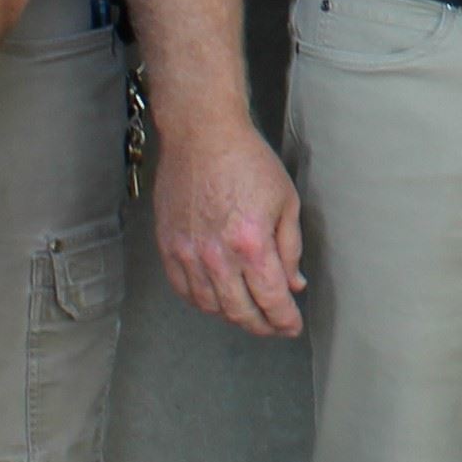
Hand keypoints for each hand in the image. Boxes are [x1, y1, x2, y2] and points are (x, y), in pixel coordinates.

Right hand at [153, 114, 305, 337]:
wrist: (202, 135)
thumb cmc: (247, 161)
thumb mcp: (286, 201)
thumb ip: (290, 249)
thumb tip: (293, 285)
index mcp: (251, 243)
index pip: (271, 299)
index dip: (284, 320)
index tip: (292, 326)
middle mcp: (217, 255)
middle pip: (240, 310)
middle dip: (262, 326)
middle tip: (274, 327)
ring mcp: (188, 252)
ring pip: (210, 305)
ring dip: (232, 316)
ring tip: (248, 314)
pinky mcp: (169, 245)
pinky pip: (183, 289)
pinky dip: (202, 302)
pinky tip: (216, 300)